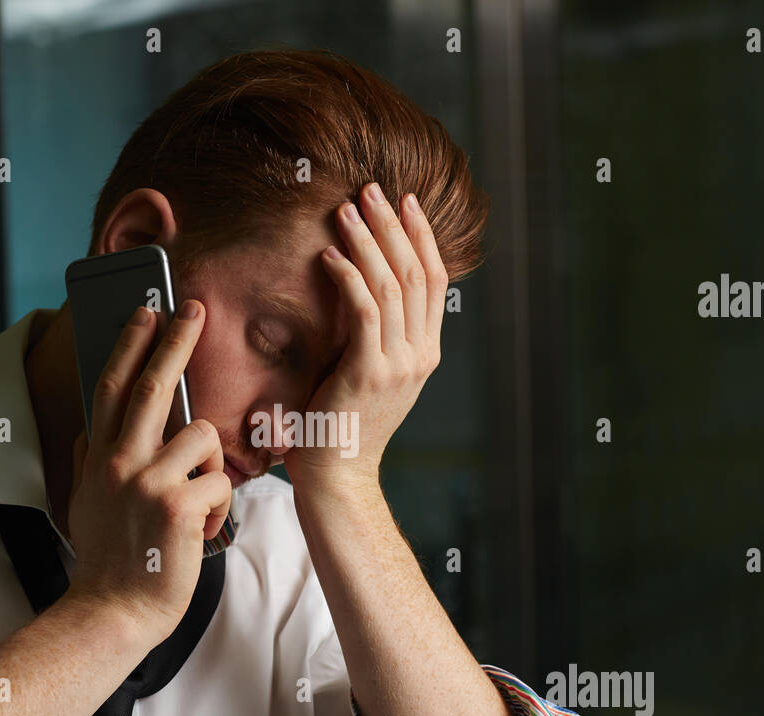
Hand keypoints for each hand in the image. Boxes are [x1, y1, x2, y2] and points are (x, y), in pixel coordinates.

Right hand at [62, 301, 231, 650]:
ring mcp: (147, 481)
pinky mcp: (178, 505)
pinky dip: (218, 507)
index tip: (146, 312)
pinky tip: (200, 533)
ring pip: (201, 437)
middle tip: (193, 308)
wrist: (113, 610)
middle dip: (175, 340)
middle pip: (152, 385)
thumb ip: (90, 463)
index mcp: (100, 457)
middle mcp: (119, 462)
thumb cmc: (108, 558)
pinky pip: (219, 482)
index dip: (130, 345)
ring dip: (210, 466)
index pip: (112, 387)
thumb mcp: (87, 503)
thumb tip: (89, 433)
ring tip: (196, 504)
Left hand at [283, 184, 447, 493]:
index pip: (435, 281)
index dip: (421, 236)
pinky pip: (363, 311)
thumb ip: (374, 336)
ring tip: (347, 209)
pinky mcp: (369, 373)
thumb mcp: (369, 374)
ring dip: (369, 241)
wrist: (338, 477)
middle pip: (418, 273)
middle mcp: (420, 356)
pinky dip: (347, 277)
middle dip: (394, 226)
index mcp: (426, 353)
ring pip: (392, 286)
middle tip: (372, 189)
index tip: (405, 201)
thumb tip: (360, 289)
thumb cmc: (341, 426)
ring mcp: (398, 365)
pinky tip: (328, 255)